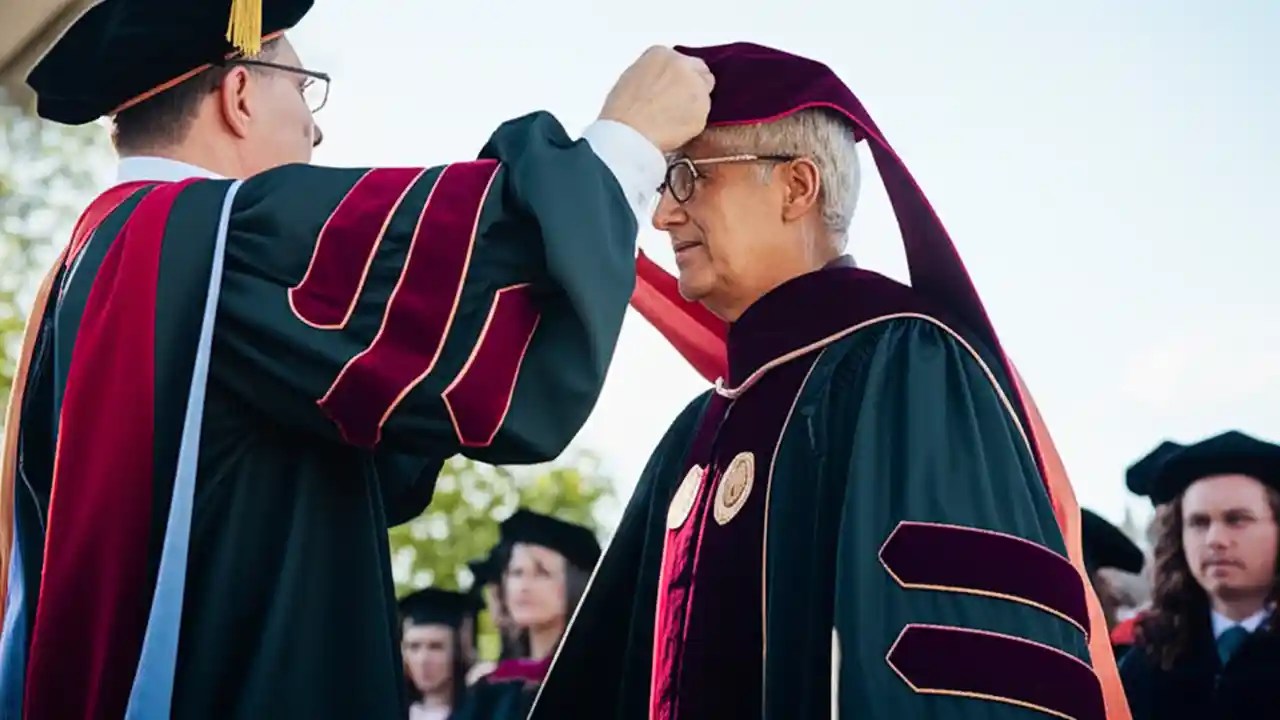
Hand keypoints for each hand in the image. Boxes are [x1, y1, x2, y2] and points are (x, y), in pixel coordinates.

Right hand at [599, 46, 714, 152]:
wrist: (628, 134)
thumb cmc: (622, 112)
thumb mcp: (631, 79)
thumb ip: (652, 74)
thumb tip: (659, 84)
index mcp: (661, 54)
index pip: (681, 60)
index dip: (677, 77)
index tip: (672, 88)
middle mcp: (682, 65)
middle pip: (700, 72)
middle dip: (692, 86)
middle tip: (678, 104)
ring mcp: (695, 86)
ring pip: (704, 95)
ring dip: (694, 106)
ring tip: (671, 120)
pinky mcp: (703, 108)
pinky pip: (703, 116)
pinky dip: (693, 123)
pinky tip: (675, 129)